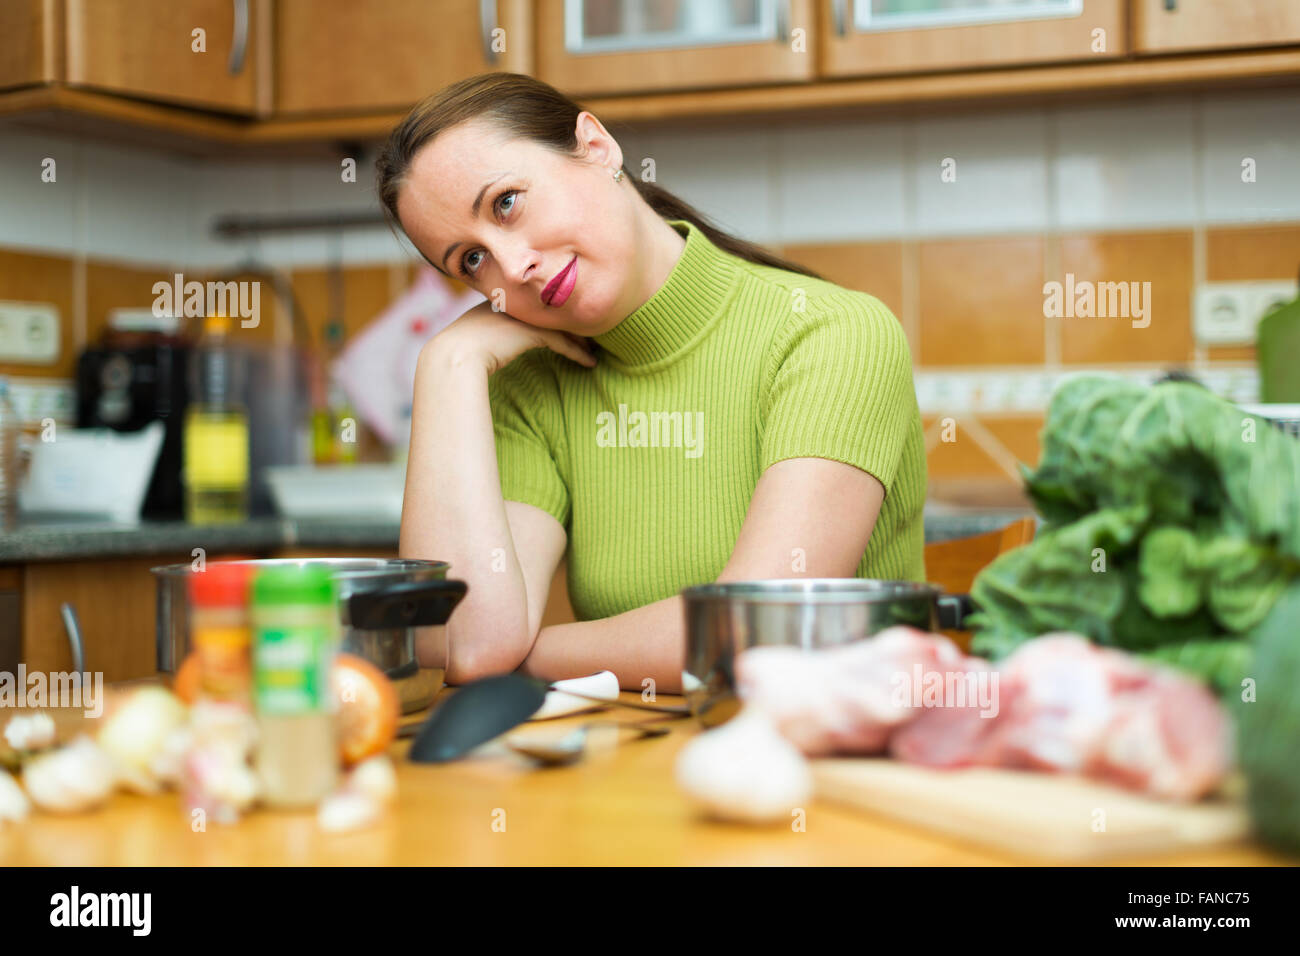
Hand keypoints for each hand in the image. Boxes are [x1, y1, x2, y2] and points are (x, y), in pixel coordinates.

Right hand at [428, 300, 597, 374]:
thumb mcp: (475, 335)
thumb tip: (495, 346)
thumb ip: (490, 334)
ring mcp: (524, 315)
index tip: (567, 327)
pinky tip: (589, 363)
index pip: (536, 305)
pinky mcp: (531, 331)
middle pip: (552, 311)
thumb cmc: (458, 352)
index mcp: (500, 299)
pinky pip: (563, 342)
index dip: (554, 316)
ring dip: (580, 340)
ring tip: (593, 352)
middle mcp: (515, 303)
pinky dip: (578, 353)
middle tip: (589, 337)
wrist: (454, 355)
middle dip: (572, 325)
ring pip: (561, 325)